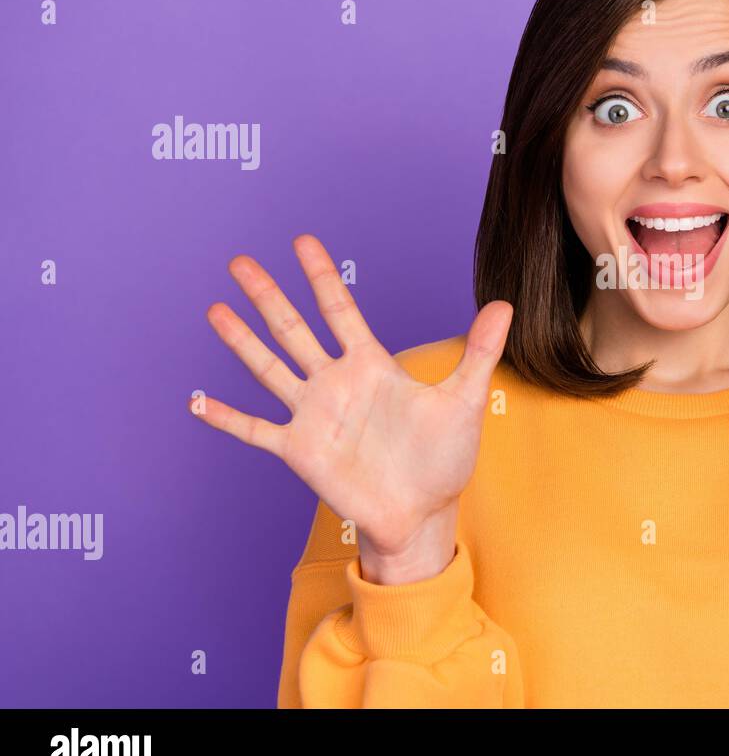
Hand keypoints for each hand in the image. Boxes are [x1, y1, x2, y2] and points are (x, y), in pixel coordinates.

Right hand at [191, 234, 512, 582]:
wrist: (423, 514)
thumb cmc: (444, 459)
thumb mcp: (465, 400)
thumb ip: (480, 352)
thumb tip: (506, 304)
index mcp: (371, 365)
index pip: (340, 310)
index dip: (321, 276)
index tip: (302, 242)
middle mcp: (336, 383)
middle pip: (294, 329)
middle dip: (268, 295)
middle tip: (240, 261)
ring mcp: (314, 415)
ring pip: (269, 369)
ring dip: (242, 341)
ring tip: (215, 310)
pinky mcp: (300, 451)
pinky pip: (255, 430)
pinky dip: (226, 418)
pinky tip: (195, 402)